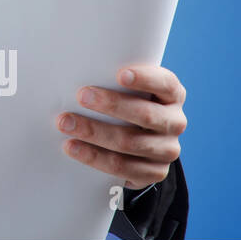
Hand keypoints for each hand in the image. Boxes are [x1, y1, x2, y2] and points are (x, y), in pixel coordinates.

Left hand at [56, 65, 186, 189]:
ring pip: (130, 142)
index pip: (165, 83)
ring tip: (65, 123)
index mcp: (172, 95)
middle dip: (111, 105)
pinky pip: (123, 167)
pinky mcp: (154, 172)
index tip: (120, 75)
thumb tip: (73, 67)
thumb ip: (111, 78)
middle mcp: (175, 122)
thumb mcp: (124, 89)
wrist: (135, 143)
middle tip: (81, 96)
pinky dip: (94, 157)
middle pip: (145, 115)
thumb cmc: (123, 103)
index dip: (145, 79)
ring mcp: (167, 149)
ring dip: (94, 132)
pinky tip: (72, 147)